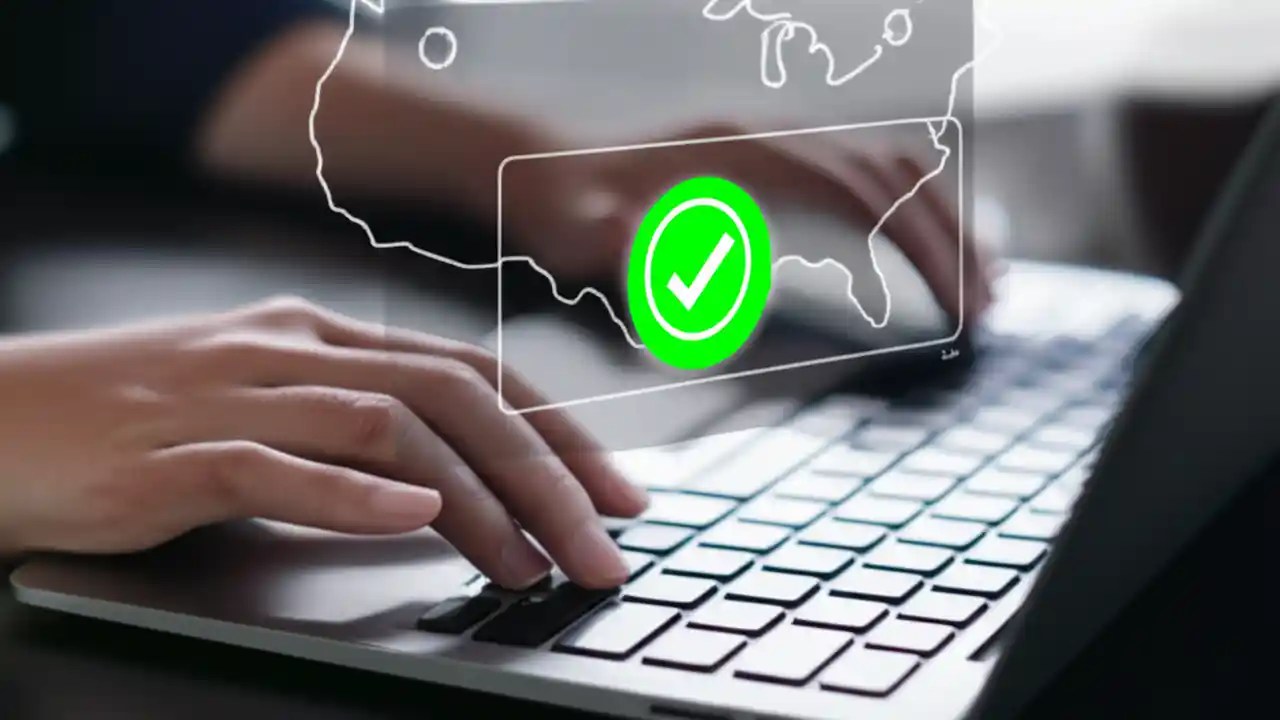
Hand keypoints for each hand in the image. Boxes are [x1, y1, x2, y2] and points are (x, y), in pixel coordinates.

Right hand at [0, 297, 646, 588]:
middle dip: (548, 474)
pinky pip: (277, 466)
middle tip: (607, 541)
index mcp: (320, 335)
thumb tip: (453, 480)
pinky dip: (352, 492)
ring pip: (388, 426)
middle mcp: (291, 350)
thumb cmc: (131, 420)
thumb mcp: (262, 403)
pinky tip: (412, 514)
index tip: (616, 490)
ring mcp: (234, 394)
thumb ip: (351, 425)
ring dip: (476, 499)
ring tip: (531, 562)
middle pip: (456, 396)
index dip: (558, 429)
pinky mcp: (174, 452)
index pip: (473, 369)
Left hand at [502, 121, 993, 318]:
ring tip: (977, 274)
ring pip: (883, 161)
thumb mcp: (579, 232)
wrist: (526, 157)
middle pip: (892, 174)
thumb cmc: (554, 201)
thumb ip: (624, 251)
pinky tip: (911, 239)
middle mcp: (765, 134)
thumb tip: (673, 283)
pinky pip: (853, 163)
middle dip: (949, 239)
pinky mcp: (758, 152)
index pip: (863, 196)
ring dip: (936, 216)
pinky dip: (900, 201)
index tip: (959, 305)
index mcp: (739, 155)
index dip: (921, 249)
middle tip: (989, 305)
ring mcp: (765, 137)